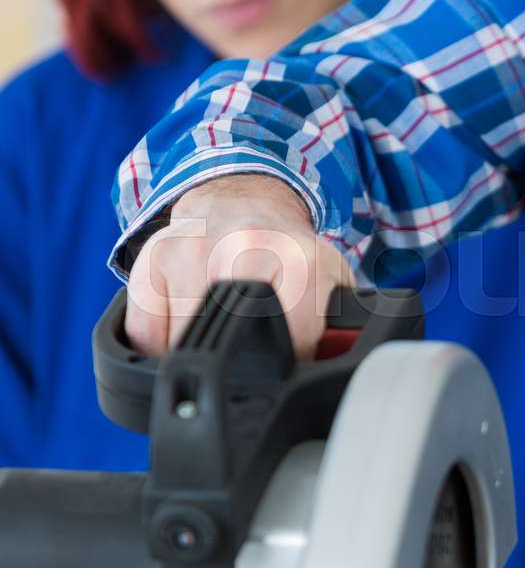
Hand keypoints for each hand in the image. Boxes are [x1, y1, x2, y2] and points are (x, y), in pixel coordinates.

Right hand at [124, 174, 354, 358]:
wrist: (244, 200)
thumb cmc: (286, 252)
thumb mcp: (329, 284)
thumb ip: (337, 328)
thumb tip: (326, 368)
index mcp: (296, 259)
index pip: (288, 343)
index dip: (287, 362)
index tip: (287, 355)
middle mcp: (243, 246)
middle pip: (228, 346)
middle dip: (237, 360)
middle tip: (250, 338)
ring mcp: (191, 248)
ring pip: (181, 343)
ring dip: (196, 348)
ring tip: (220, 322)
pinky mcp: (152, 256)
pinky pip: (144, 332)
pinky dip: (159, 342)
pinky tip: (184, 320)